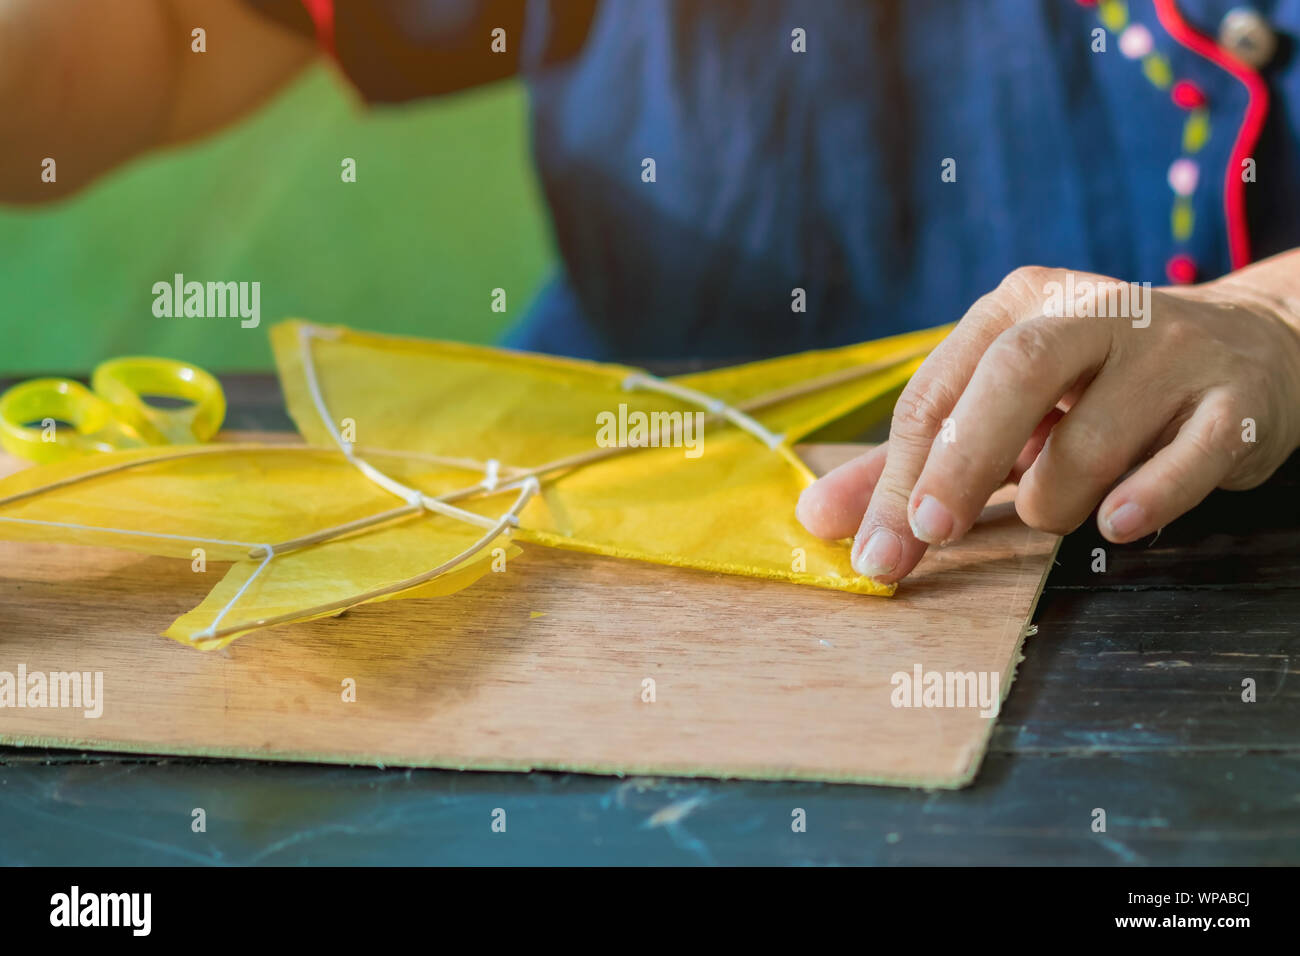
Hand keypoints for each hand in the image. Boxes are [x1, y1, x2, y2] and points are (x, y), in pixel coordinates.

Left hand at [796, 264, 1299, 584]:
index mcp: (1018, 305)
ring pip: (1091, 440)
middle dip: (961, 463)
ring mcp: (1173, 351)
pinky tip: (1121, 521)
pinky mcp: (1235, 400)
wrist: (1248, 350)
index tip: (878, 549)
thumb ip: (909, 465)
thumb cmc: (1091, 391)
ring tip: (1067, 501)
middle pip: (1013, 376)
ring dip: (1059, 500)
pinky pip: (1185, 461)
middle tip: (932, 532)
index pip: (940, 390)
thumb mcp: (996, 413)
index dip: (901, 474)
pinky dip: (1145, 500)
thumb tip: (817, 522)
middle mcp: (1094, 311)